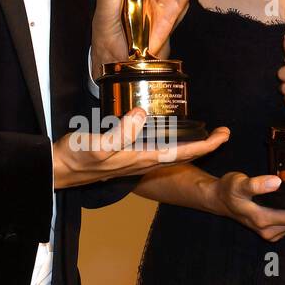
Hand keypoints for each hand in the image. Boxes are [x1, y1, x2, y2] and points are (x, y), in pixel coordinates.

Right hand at [53, 109, 229, 188]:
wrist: (60, 171)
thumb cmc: (77, 158)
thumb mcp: (97, 144)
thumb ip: (120, 132)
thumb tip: (140, 113)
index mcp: (142, 158)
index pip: (182, 152)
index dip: (206, 145)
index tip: (224, 135)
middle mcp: (143, 161)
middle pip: (183, 155)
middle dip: (205, 146)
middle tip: (224, 133)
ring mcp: (136, 160)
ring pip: (172, 153)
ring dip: (191, 145)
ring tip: (206, 135)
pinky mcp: (127, 156)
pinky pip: (158, 150)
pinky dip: (172, 143)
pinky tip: (171, 135)